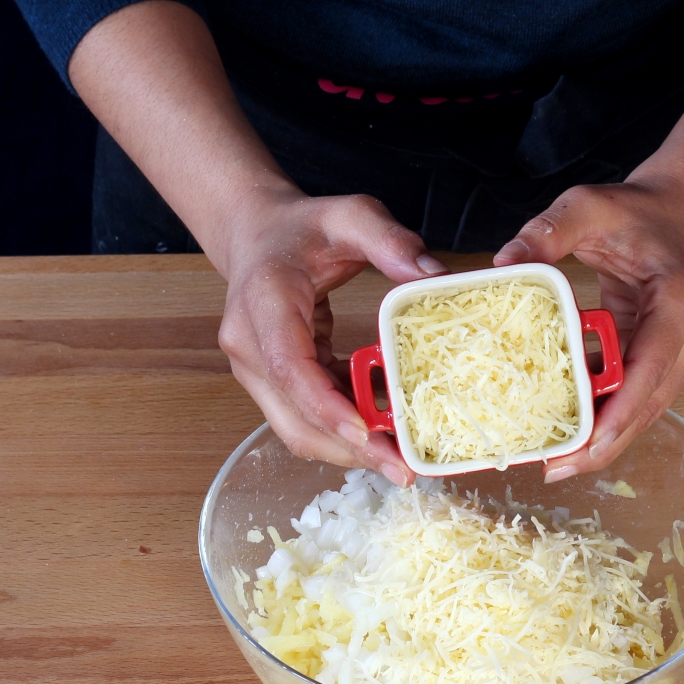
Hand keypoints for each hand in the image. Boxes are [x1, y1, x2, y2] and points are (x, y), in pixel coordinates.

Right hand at [215, 190, 447, 485]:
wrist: (256, 235)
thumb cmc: (303, 227)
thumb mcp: (351, 215)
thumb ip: (391, 240)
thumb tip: (435, 278)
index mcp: (264, 302)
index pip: (292, 369)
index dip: (329, 408)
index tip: (369, 434)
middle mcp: (249, 346)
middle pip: (294, 417)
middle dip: (349, 448)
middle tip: (402, 468)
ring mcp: (255, 370)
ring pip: (297, 429)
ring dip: (349, 449)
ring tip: (401, 460)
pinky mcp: (271, 383)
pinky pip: (306, 418)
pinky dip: (345, 430)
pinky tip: (385, 434)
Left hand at [494, 176, 683, 479]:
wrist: (672, 214)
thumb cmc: (635, 212)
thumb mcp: (587, 206)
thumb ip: (549, 230)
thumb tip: (506, 263)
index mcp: (682, 300)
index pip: (651, 366)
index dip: (620, 410)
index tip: (589, 444)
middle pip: (650, 403)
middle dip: (605, 442)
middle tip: (555, 469)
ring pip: (646, 410)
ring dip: (605, 439)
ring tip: (557, 464)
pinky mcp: (671, 363)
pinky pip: (637, 398)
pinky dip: (606, 418)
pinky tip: (571, 437)